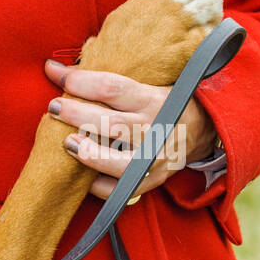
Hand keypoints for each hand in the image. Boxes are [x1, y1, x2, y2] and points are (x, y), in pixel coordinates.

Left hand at [43, 59, 216, 200]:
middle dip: (76, 115)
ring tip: (68, 144)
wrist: (206, 128)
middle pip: (110, 124)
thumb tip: (59, 69)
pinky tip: (83, 179)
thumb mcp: (146, 84)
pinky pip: (124, 190)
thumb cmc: (164, 101)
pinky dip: (102, 187)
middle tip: (54, 108)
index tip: (56, 75)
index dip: (80, 81)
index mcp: (152, 99)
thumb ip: (107, 81)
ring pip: (119, 161)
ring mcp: (155, 158)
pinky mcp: (154, 180)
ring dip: (90, 154)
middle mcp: (154, 129)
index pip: (111, 88)